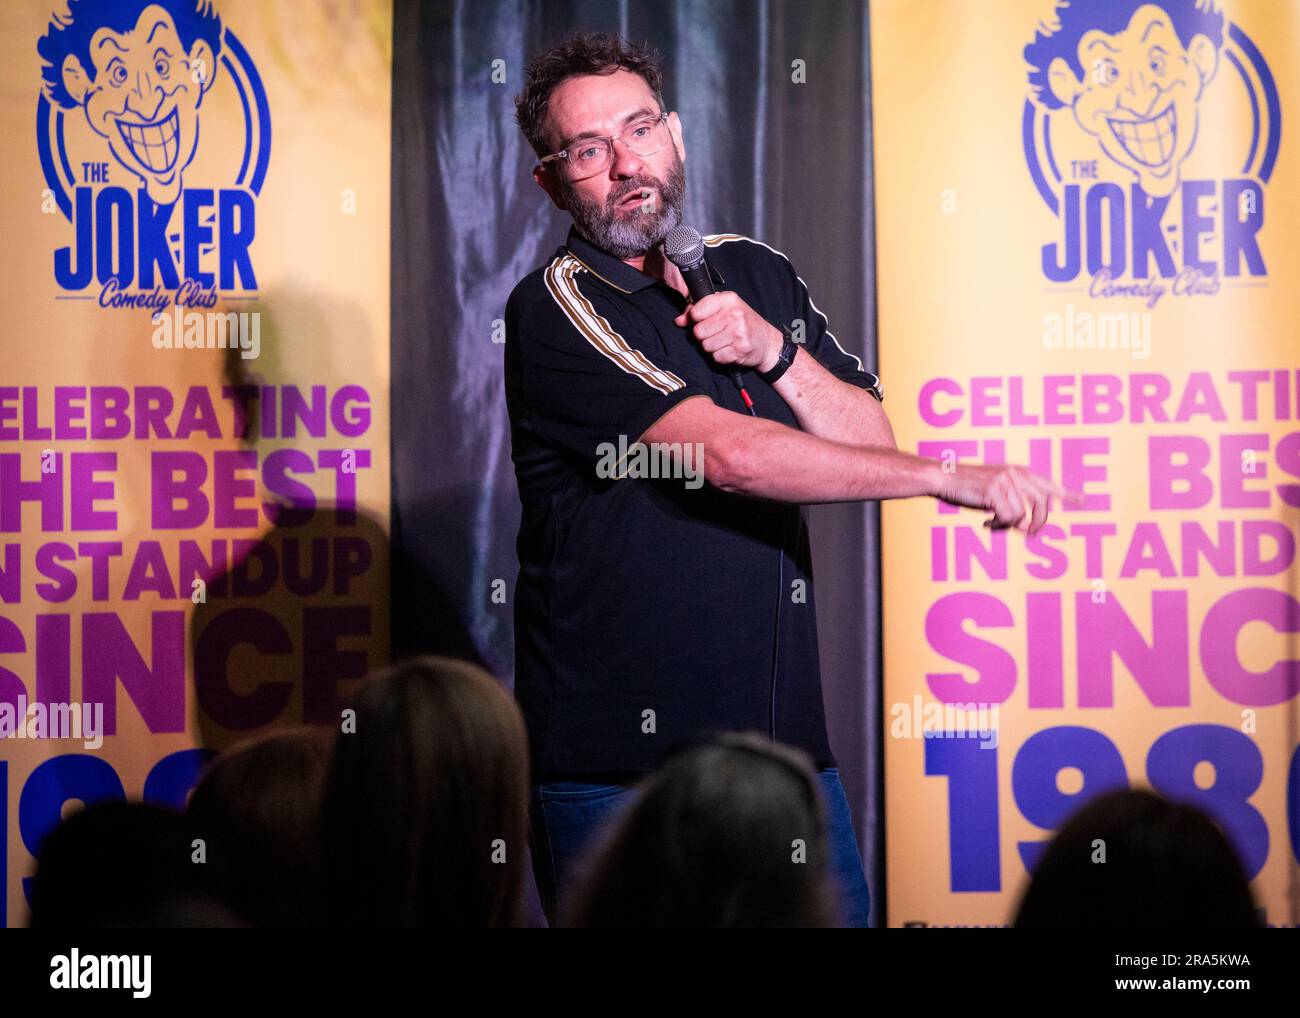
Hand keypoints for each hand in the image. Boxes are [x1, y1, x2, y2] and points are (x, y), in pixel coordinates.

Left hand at [673, 291, 782, 370]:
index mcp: (728, 300)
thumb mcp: (724, 309)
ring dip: (712, 347)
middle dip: (704, 336)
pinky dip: (720, 356)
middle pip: (699, 331)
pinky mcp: (740, 349)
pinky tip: (729, 349)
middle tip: (716, 333)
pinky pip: (716, 357)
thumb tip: (679, 320)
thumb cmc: (744, 323)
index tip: (703, 320)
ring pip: (706, 346)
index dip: (695, 319)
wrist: (767, 341)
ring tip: (724, 341)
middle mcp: (734, 315)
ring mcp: (738, 332)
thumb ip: (700, 311)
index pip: (696, 311)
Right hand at [935, 463, 1083, 535]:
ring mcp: (1006, 481)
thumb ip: (1014, 503)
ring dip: (1008, 525)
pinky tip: (985, 523)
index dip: (1067, 493)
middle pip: (1042, 504)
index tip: (1083, 500)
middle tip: (1030, 533)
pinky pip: (1008, 518)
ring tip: (991, 524)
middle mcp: (1016, 474)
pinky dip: (998, 526)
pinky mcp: (994, 490)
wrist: (943, 477)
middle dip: (1039, 522)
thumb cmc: (967, 487)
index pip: (1048, 484)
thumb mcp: (995, 492)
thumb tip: (1027, 527)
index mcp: (1019, 471)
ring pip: (1022, 515)